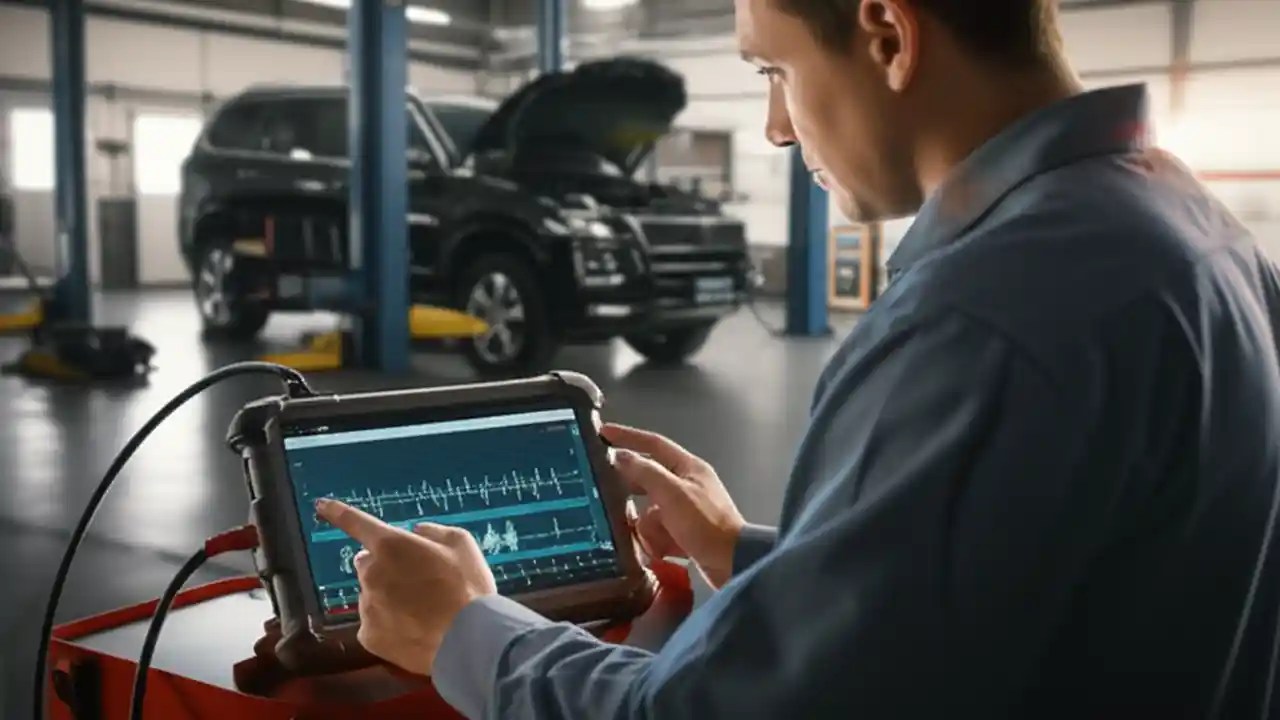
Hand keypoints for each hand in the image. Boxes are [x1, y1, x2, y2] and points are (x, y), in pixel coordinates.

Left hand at [313, 498, 496, 675]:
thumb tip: (416, 532)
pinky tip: (412, 629)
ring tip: (420, 610)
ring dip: (387, 597)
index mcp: (391, 545)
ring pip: (371, 595)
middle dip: (384, 567)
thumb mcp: (461, 545)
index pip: (357, 523)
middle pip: (367, 563)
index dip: (337, 512)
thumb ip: (434, 532)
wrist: (468, 640)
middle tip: (414, 581)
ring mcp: (367, 606)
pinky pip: (373, 623)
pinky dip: (388, 624)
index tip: (321, 505)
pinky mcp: (368, 636)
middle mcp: (371, 572)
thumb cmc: (468, 587)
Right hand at [602, 424, 744, 588]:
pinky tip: (661, 553)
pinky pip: (657, 533)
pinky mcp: (683, 534)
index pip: (653, 444)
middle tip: (610, 500)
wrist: (733, 564)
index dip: (628, 436)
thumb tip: (619, 455)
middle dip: (632, 497)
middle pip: (647, 481)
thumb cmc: (706, 524)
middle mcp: (685, 485)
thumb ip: (645, 472)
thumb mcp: (672, 494)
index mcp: (688, 468)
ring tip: (653, 540)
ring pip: (649, 512)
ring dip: (648, 528)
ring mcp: (684, 511)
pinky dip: (657, 543)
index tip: (603, 432)